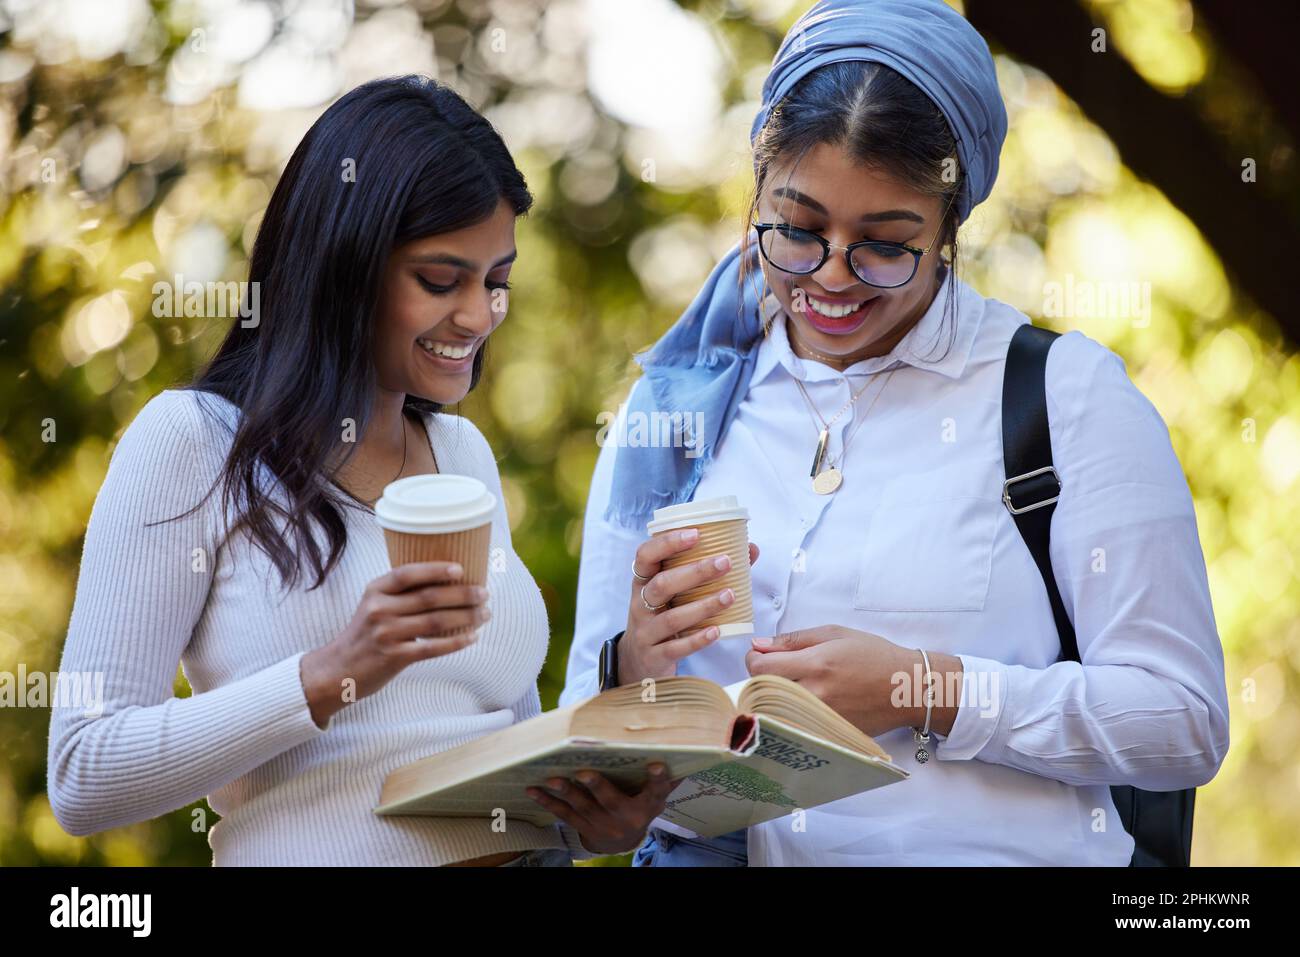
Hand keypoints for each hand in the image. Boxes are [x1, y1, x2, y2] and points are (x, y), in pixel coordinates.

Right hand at [300, 561, 488, 727]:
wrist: (338, 670)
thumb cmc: (366, 633)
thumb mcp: (374, 605)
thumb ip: (401, 593)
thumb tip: (448, 582)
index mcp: (375, 590)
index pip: (408, 573)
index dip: (436, 569)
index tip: (461, 569)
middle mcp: (379, 609)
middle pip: (429, 597)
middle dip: (463, 595)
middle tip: (484, 593)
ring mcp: (387, 633)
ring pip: (436, 621)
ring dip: (466, 617)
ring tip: (485, 614)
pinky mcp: (395, 657)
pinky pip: (433, 647)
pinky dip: (457, 642)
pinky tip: (472, 637)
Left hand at [526, 763, 680, 854]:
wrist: (621, 843)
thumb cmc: (639, 808)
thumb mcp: (656, 797)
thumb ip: (665, 778)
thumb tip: (685, 749)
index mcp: (646, 807)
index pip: (656, 791)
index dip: (658, 779)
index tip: (656, 765)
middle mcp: (625, 818)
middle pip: (611, 801)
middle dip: (597, 786)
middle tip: (583, 772)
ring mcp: (601, 825)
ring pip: (583, 808)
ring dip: (566, 793)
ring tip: (552, 779)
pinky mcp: (582, 828)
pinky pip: (563, 815)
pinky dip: (548, 802)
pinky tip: (533, 790)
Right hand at [618, 530, 759, 686]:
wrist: (638, 660)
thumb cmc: (663, 616)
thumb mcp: (673, 593)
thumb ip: (706, 571)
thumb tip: (750, 549)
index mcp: (643, 581)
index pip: (646, 555)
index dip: (667, 542)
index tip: (696, 534)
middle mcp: (640, 604)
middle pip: (662, 584)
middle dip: (695, 572)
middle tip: (725, 562)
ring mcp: (646, 631)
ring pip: (671, 618)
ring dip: (702, 606)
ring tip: (729, 596)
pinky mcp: (654, 656)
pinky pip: (675, 647)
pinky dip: (697, 639)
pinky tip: (717, 631)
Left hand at [745, 625, 962, 737]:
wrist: (906, 687)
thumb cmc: (872, 655)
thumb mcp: (834, 634)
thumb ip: (793, 640)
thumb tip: (759, 645)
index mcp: (816, 665)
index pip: (761, 668)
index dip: (753, 659)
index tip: (759, 656)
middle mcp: (816, 695)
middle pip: (764, 691)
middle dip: (760, 679)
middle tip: (774, 670)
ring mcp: (821, 719)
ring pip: (776, 711)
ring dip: (774, 698)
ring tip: (790, 686)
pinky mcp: (827, 734)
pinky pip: (795, 725)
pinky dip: (791, 714)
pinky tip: (803, 703)